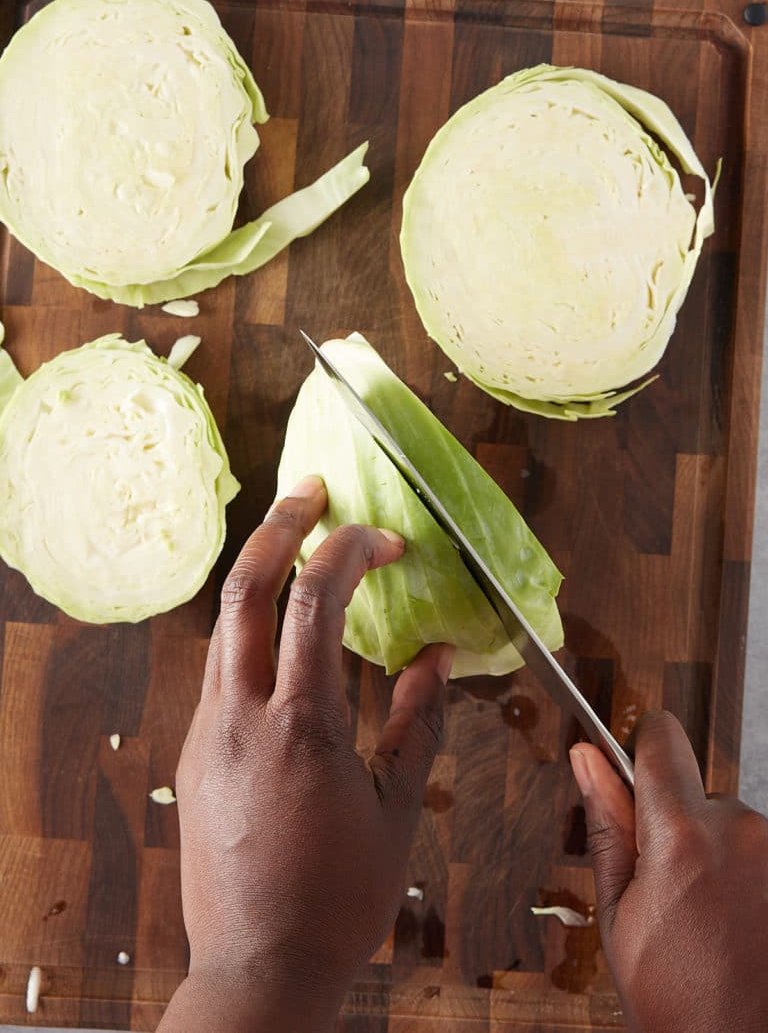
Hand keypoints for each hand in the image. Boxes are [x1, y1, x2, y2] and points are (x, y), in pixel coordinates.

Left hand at [158, 475, 452, 1032]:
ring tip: (293, 543)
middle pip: (244, 588)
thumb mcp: (397, 809)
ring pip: (223, 623)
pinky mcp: (196, 750)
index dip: (351, 552)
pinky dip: (250, 627)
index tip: (388, 541)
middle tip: (310, 490)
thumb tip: (440, 656)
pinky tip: (281, 634)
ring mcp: (209, 731)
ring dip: (258, 571)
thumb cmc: (339, 898)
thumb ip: (419, 721)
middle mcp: (241, 715)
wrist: (258, 966)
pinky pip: (220, 666)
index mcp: (301, 726)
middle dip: (278, 525)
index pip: (314, 601)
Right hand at [570, 711, 767, 1032]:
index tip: (632, 774)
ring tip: (707, 919)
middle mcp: (741, 830)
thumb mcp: (618, 916)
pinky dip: (747, 878)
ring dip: (717, 855)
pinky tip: (737, 924)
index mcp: (682, 836)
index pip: (661, 738)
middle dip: (679, 826)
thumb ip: (606, 826)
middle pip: (696, 792)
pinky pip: (759, 853)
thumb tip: (587, 760)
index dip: (639, 749)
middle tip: (669, 892)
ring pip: (730, 826)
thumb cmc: (680, 1001)